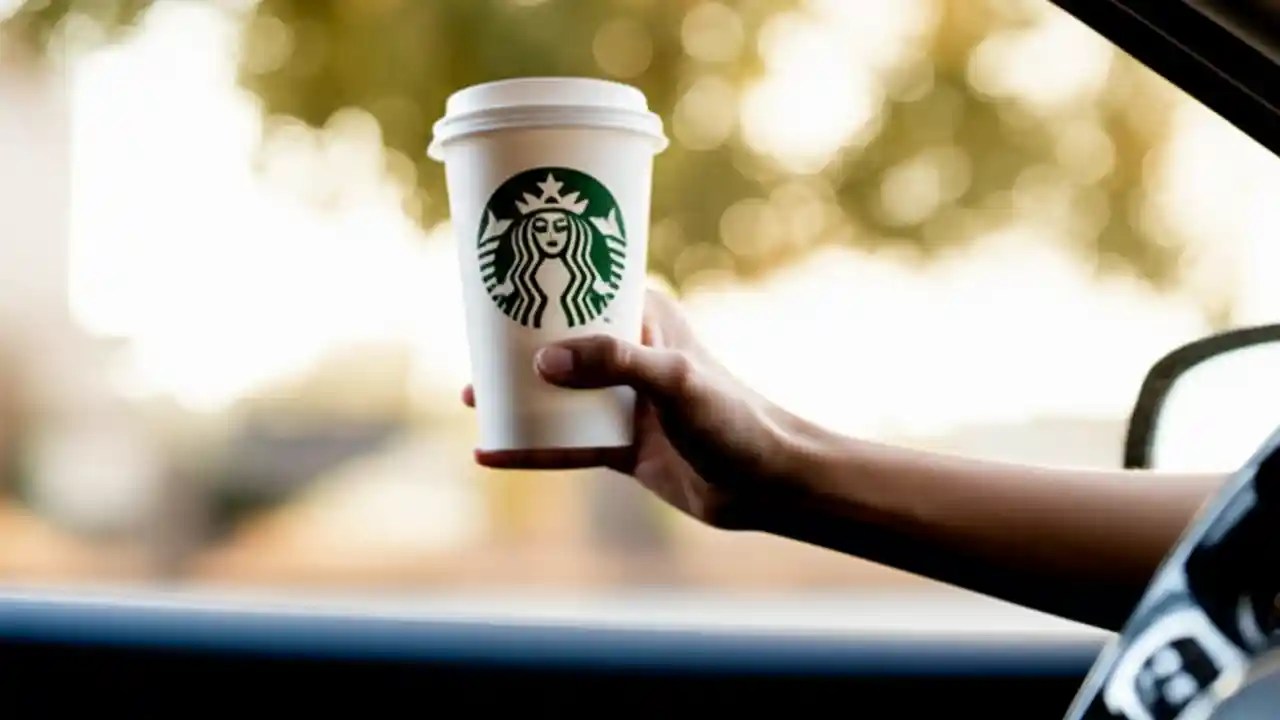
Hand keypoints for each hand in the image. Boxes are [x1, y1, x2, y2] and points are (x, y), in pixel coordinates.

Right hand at [461, 288, 819, 529]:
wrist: (766, 484)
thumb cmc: (734, 418)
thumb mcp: (675, 380)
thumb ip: (614, 363)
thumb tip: (541, 361)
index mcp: (644, 317)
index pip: (582, 287)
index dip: (540, 284)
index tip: (492, 284)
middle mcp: (630, 353)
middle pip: (558, 341)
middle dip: (513, 345)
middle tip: (468, 348)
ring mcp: (623, 401)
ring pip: (555, 392)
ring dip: (514, 395)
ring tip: (469, 397)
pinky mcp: (620, 444)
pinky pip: (564, 441)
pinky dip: (528, 446)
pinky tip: (491, 451)